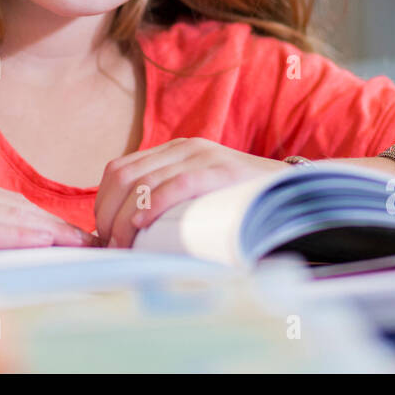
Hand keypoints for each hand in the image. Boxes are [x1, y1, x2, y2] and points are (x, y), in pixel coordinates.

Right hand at [0, 171, 96, 264]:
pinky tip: (48, 241)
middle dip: (60, 227)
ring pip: (15, 216)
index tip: (74, 236)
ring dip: (53, 231)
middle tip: (95, 241)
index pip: (12, 207)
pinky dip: (24, 234)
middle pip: (22, 209)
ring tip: (85, 245)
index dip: (47, 222)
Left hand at [94, 138, 284, 249]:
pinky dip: (153, 203)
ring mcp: (203, 155)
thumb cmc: (240, 201)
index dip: (103, 203)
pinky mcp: (222, 169)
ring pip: (144, 181)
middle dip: (108, 215)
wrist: (291, 188)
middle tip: (112, 246)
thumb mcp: (199, 193)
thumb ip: (172, 199)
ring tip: (124, 245)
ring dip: (124, 219)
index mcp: (174, 151)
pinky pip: (177, 183)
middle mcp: (184, 148)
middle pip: (125, 176)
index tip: (104, 235)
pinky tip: (142, 223)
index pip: (119, 169)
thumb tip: (132, 235)